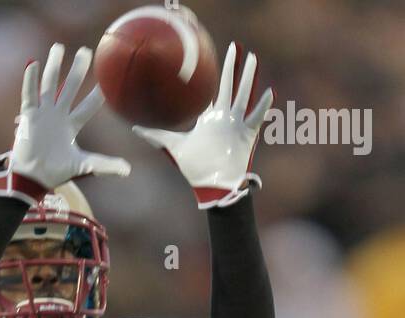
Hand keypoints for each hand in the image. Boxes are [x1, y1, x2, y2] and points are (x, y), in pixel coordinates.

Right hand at [0, 44, 130, 203]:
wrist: (33, 178)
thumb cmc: (56, 173)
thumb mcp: (84, 167)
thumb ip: (105, 166)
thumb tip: (128, 170)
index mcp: (71, 126)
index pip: (88, 106)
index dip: (98, 95)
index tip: (107, 81)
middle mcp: (58, 115)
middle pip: (69, 87)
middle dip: (77, 70)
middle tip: (85, 51)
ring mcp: (43, 114)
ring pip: (49, 85)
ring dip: (53, 66)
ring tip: (58, 47)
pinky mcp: (29, 116)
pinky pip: (29, 94)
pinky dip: (31, 80)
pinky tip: (33, 64)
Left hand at [133, 43, 272, 208]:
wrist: (211, 184)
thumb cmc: (194, 168)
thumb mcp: (174, 147)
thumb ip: (157, 136)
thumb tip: (136, 128)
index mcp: (209, 118)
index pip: (212, 92)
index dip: (213, 77)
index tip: (215, 59)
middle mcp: (224, 117)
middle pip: (229, 86)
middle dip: (233, 67)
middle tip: (237, 47)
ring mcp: (236, 124)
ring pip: (243, 95)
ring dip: (249, 78)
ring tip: (253, 59)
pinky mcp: (247, 134)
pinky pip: (256, 117)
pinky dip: (263, 106)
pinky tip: (268, 92)